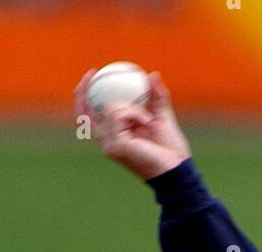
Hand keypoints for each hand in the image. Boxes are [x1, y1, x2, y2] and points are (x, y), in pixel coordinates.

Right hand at [74, 69, 190, 180]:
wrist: (178, 169)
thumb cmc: (171, 149)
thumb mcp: (162, 117)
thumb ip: (157, 97)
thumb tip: (153, 74)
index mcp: (113, 137)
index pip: (88, 116)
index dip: (83, 95)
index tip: (92, 74)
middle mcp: (107, 142)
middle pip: (85, 112)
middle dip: (84, 90)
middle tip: (94, 72)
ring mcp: (109, 145)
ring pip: (110, 109)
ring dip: (132, 107)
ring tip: (148, 120)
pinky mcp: (116, 145)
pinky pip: (119, 114)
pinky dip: (135, 113)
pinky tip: (147, 123)